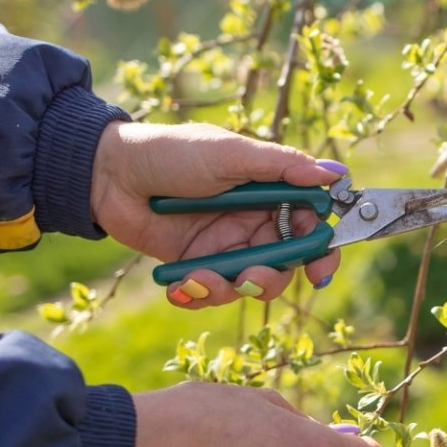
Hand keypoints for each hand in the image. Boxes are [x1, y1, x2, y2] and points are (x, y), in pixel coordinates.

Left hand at [89, 122, 345, 305]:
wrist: (109, 174)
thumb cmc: (172, 152)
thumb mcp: (230, 153)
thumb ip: (283, 166)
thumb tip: (336, 174)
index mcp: (269, 190)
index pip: (308, 223)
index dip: (320, 248)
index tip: (319, 269)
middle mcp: (252, 220)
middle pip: (284, 263)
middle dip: (271, 278)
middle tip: (251, 280)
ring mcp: (224, 244)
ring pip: (248, 283)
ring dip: (231, 288)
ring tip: (203, 279)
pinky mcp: (195, 264)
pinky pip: (210, 291)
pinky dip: (199, 294)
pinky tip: (182, 287)